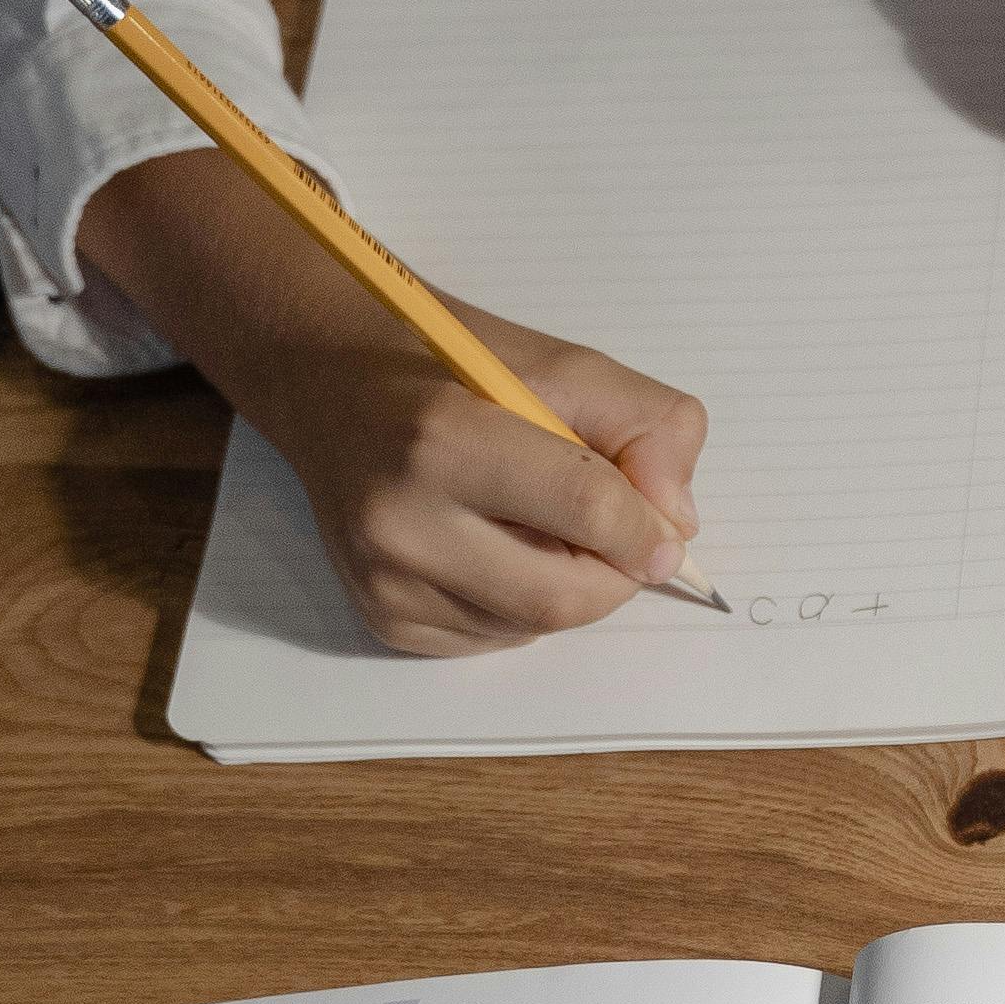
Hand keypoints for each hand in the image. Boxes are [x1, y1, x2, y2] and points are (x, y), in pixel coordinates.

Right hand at [78, 148, 705, 653]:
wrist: (329, 382)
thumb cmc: (449, 365)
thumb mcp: (563, 364)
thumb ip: (646, 427)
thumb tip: (675, 523)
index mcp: (446, 440)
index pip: (588, 513)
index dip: (646, 529)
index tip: (666, 528)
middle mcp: (403, 522)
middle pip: (565, 597)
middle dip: (614, 572)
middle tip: (619, 535)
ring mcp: (385, 581)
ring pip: (535, 627)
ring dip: (568, 588)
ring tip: (541, 523)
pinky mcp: (382, 619)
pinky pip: (495, 639)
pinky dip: (522, 607)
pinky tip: (496, 547)